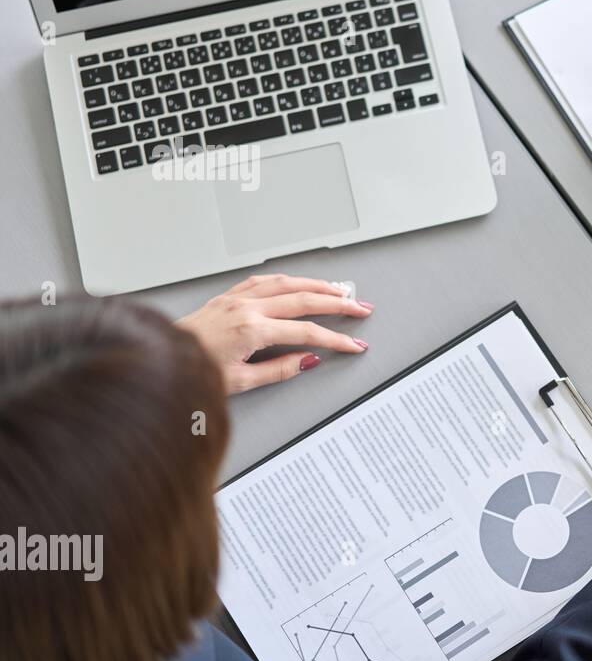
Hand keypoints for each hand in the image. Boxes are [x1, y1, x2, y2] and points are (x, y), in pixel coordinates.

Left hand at [177, 274, 372, 393]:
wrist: (161, 357)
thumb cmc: (193, 370)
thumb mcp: (240, 381)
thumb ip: (279, 369)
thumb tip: (307, 360)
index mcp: (251, 330)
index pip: (307, 332)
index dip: (336, 339)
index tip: (353, 344)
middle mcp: (246, 308)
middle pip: (305, 300)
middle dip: (339, 304)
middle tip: (361, 308)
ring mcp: (237, 298)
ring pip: (288, 283)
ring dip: (318, 285)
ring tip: (340, 290)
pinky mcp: (228, 295)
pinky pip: (265, 280)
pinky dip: (289, 279)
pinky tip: (300, 281)